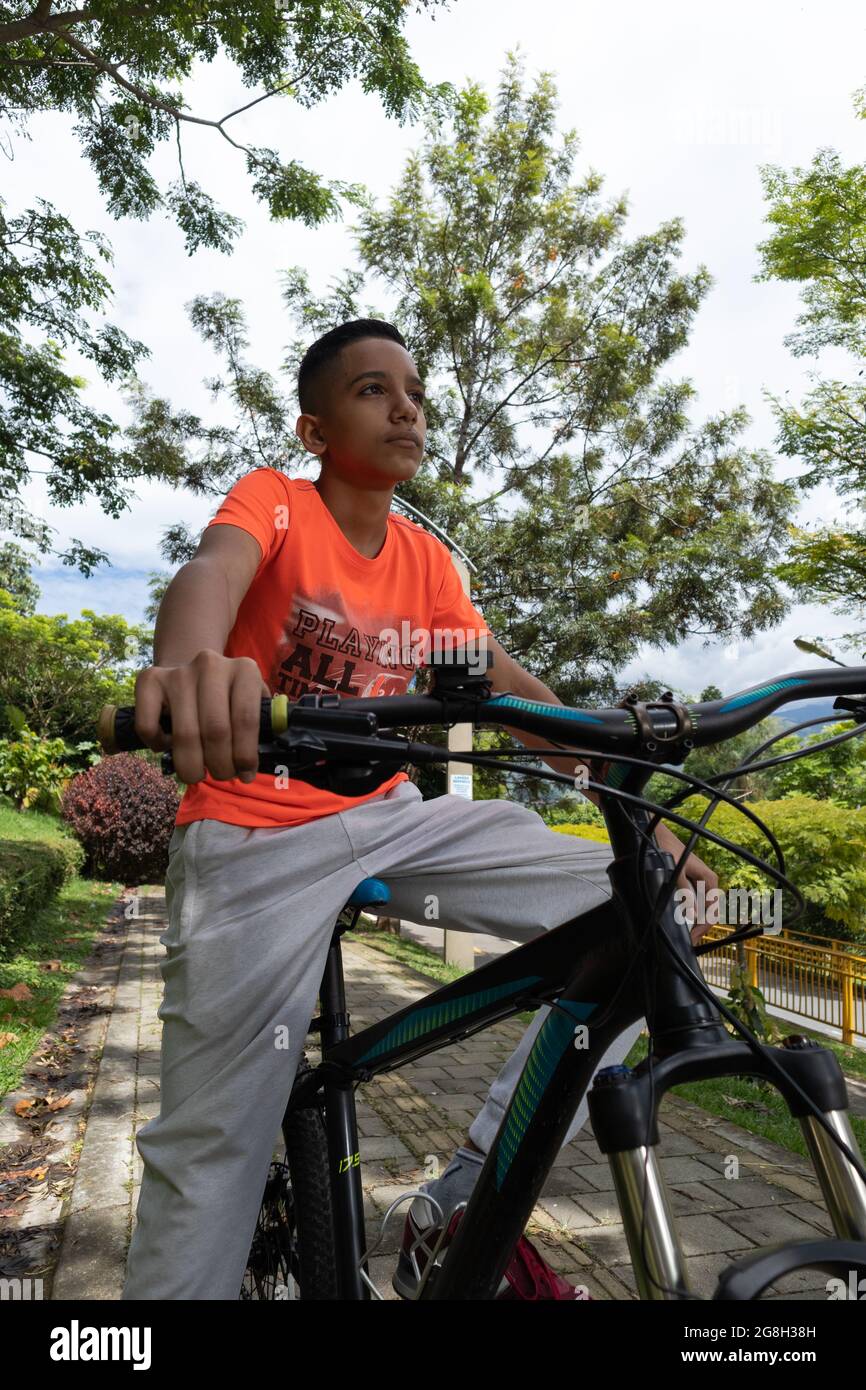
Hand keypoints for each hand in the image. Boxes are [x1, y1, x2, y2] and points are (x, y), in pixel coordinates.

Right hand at [134, 649, 269, 784]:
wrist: (192, 671)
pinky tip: (169, 747)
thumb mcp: (253, 702)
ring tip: (198, 773)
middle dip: (220, 765)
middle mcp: (211, 664)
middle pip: (215, 731)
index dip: (245, 756)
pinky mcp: (149, 679)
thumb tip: (271, 756)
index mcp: (245, 669)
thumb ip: (264, 724)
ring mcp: (179, 671)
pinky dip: (159, 746)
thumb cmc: (229, 698)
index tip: (245, 775)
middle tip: (221, 775)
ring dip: (192, 766)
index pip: (246, 720)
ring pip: (184, 734)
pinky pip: (149, 726)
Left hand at [654, 822, 719, 945]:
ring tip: (684, 932)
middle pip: (708, 911)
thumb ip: (685, 893)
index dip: (703, 927)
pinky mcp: (689, 882)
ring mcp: (698, 883)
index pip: (712, 911)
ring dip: (693, 920)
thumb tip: (692, 914)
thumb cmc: (669, 849)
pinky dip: (688, 911)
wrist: (659, 835)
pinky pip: (692, 901)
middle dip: (699, 927)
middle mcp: (707, 883)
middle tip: (688, 939)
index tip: (692, 937)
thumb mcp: (676, 872)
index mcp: (709, 881)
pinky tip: (681, 919)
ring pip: (700, 908)